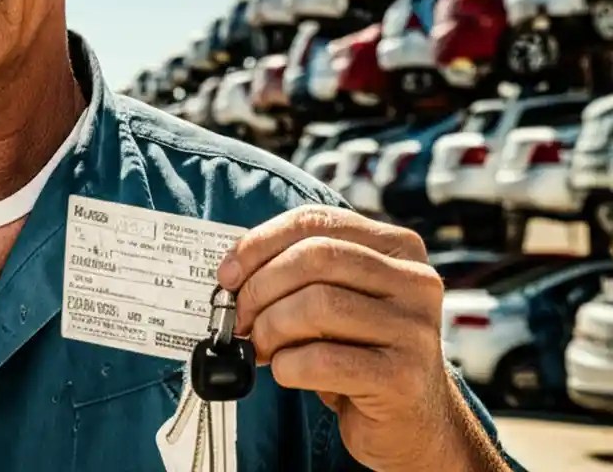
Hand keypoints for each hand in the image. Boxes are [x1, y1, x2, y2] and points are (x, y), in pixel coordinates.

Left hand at [216, 206, 508, 471]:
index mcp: (396, 248)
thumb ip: (297, 275)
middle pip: (315, 258)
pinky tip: (288, 372)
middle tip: (238, 317)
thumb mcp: (334, 300)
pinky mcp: (401, 377)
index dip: (260, 243)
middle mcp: (414, 281)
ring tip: (262, 347)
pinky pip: (321, 360)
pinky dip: (287, 366)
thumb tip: (232, 276)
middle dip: (260, 288)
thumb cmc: (360, 353)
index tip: (228, 273)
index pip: (316, 221)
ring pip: (317, 305)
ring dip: (270, 328)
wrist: (411, 421)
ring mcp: (413, 329)